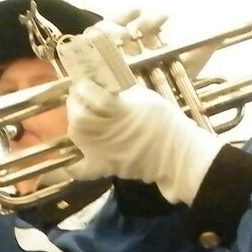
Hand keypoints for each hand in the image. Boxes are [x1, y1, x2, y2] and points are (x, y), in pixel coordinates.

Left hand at [65, 80, 224, 205]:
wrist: (178, 155)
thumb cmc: (165, 122)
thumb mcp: (146, 97)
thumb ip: (123, 91)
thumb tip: (103, 82)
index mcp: (122, 110)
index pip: (93, 95)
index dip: (83, 86)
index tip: (83, 82)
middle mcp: (110, 131)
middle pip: (79, 117)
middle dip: (74, 103)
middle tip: (78, 97)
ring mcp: (105, 151)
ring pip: (76, 136)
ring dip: (75, 124)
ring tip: (81, 117)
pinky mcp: (105, 167)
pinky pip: (80, 170)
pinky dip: (73, 163)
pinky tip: (74, 153)